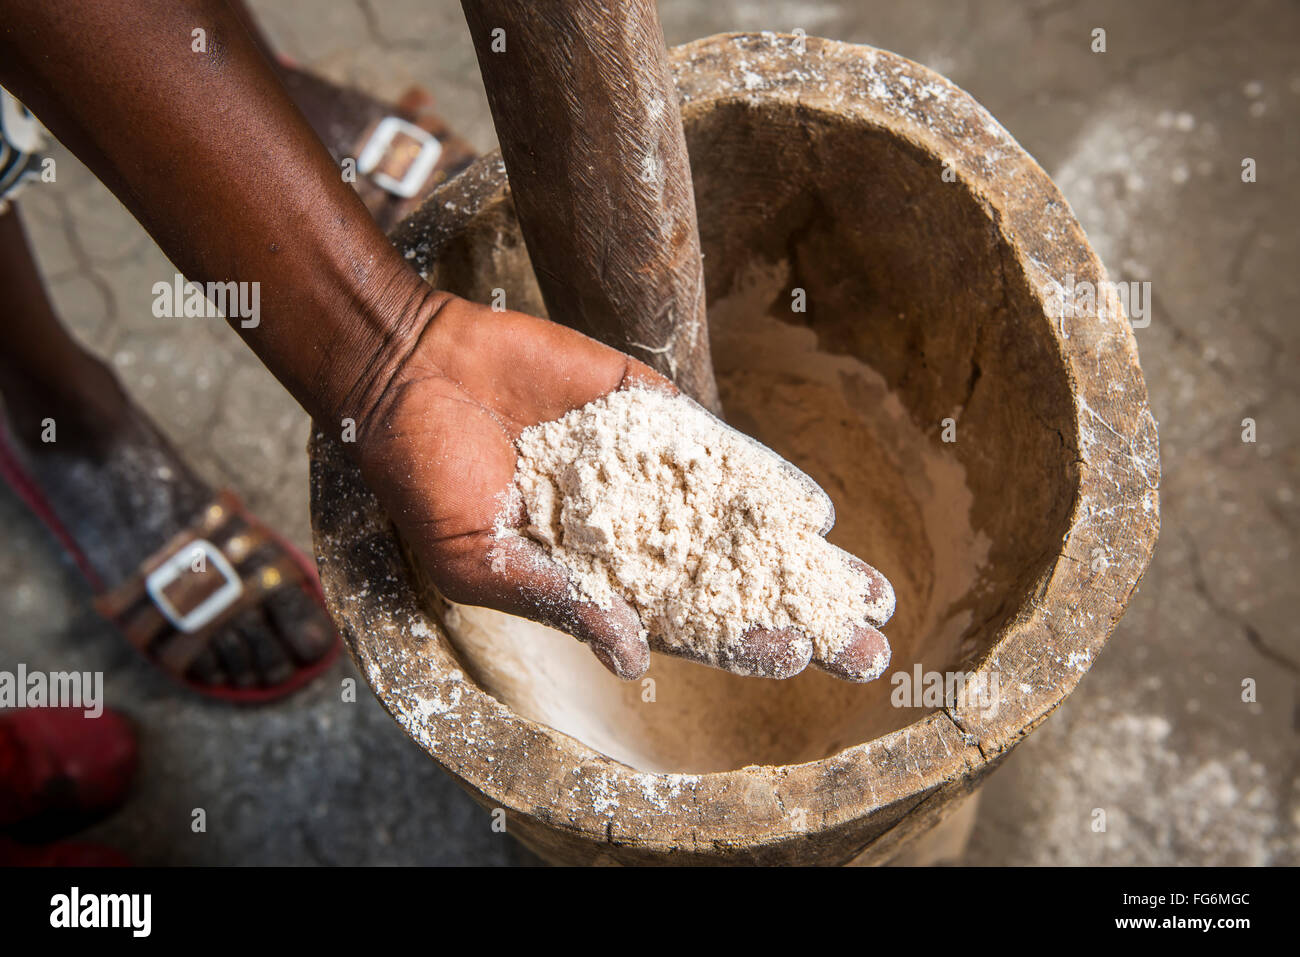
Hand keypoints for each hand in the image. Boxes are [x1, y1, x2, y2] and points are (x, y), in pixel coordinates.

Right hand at [351, 295, 891, 680]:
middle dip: (797, 612)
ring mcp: (649, 474)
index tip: (800, 657)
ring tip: (870, 588)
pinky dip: (768, 480)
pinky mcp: (652, 416)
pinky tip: (815, 511)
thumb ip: (560, 601)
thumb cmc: (428, 477)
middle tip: (869, 644)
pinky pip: (720, 454)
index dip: (742, 644)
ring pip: (742, 524)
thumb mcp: (481, 559)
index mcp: (593, 579)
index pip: (684, 625)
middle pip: (732, 583)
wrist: (415, 370)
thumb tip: (634, 658)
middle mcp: (635, 533)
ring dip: (803, 557)